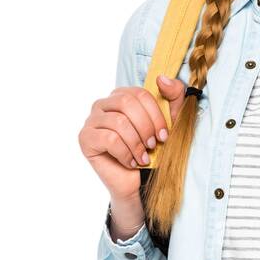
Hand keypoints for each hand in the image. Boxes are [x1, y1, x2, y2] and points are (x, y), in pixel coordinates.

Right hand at [78, 73, 188, 198]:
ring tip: (143, 157)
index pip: (140, 94)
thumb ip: (174, 96)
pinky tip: (131, 162)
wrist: (139, 182)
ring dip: (136, 143)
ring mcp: (92, 121)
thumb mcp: (171, 121)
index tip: (164, 135)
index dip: (156, 115)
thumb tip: (161, 78)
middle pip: (127, 104)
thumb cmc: (152, 150)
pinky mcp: (85, 139)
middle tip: (153, 145)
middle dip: (146, 127)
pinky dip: (125, 153)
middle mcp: (103, 105)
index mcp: (121, 96)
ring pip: (118, 122)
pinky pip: (108, 139)